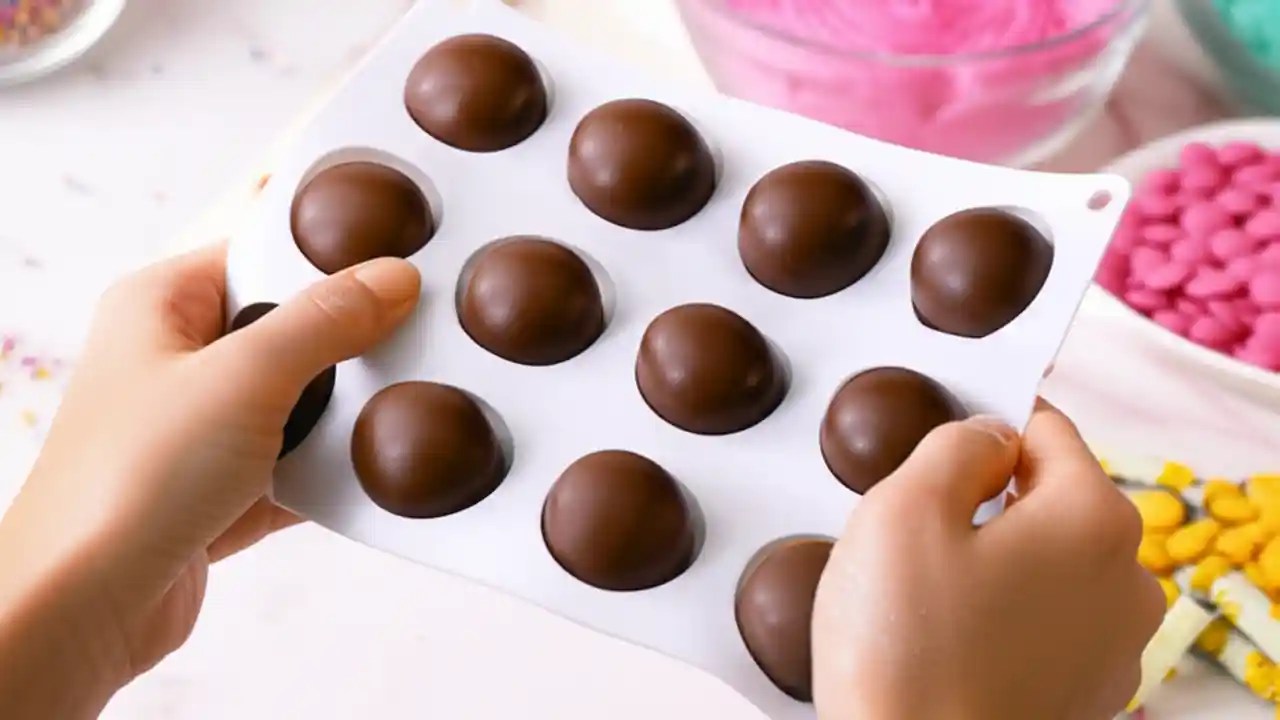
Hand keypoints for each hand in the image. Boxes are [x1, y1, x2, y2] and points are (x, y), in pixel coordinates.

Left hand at [0, 245, 419, 718]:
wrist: (81, 611)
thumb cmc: (129, 481)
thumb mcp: (244, 377)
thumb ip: (325, 321)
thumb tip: (393, 276)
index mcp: (161, 304)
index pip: (261, 256)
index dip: (331, 257)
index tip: (408, 260)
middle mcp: (177, 360)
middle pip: (291, 329)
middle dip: (353, 344)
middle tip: (425, 341)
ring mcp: (199, 429)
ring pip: (300, 402)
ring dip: (347, 416)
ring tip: (411, 408)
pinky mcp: (220, 490)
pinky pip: (298, 465)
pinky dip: (334, 473)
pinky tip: (381, 474)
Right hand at [813, 403, 1164, 719]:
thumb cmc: (904, 651)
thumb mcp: (902, 507)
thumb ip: (955, 444)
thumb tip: (986, 439)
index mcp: (1094, 519)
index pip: (1044, 429)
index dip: (981, 430)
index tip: (932, 455)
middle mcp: (1126, 581)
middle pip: (1047, 497)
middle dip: (981, 504)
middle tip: (913, 543)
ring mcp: (1112, 646)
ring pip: (1042, 561)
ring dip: (988, 562)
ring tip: (925, 601)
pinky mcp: (1084, 693)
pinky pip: (1041, 620)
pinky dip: (998, 616)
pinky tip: (946, 643)